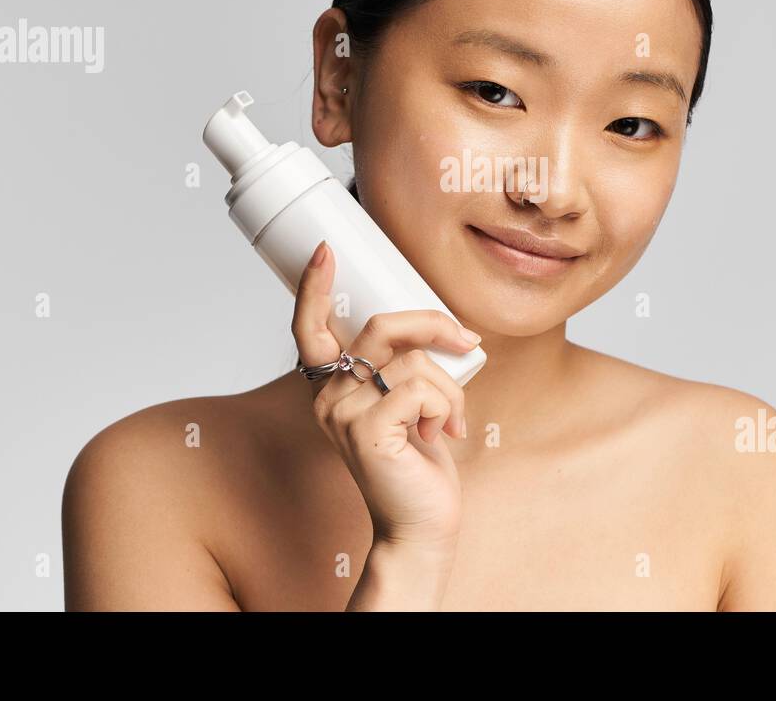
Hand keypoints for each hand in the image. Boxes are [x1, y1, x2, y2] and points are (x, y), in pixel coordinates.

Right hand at [291, 240, 479, 550]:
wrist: (421, 524)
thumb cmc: (417, 461)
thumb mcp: (408, 402)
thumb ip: (402, 366)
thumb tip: (436, 324)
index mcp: (331, 386)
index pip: (310, 328)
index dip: (314, 287)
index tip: (326, 251)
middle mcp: (328, 397)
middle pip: (380, 327)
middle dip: (432, 323)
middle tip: (465, 338)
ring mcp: (344, 415)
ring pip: (412, 361)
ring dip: (450, 387)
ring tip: (450, 420)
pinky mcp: (368, 433)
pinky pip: (421, 388)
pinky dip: (447, 406)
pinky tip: (443, 435)